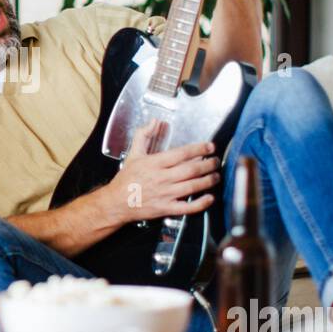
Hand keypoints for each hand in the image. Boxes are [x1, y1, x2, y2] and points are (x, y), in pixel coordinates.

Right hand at [101, 122, 220, 223]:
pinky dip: (201, 203)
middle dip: (208, 164)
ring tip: (216, 176)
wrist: (116, 202)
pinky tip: (209, 198)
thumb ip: (143, 135)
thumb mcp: (133, 154)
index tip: (209, 147)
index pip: (181, 153)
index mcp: (155, 163)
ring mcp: (165, 194)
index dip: (198, 149)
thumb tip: (153, 122)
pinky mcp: (166, 208)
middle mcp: (162, 178)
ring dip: (208, 181)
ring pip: (192, 186)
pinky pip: (187, 207)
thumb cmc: (126, 180)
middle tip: (216, 161)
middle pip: (191, 170)